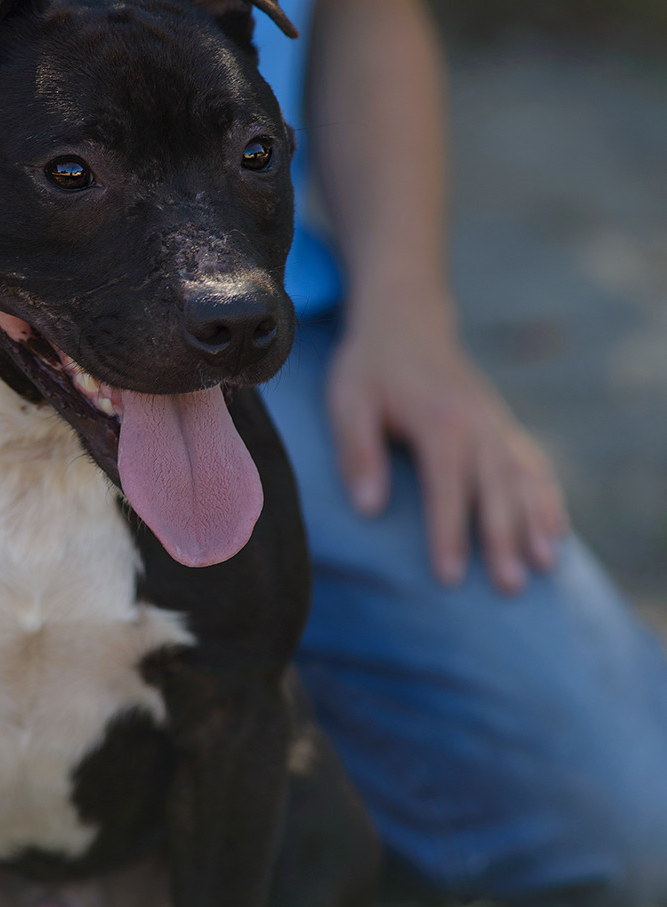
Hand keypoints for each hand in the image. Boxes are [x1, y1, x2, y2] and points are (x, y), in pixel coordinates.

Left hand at [326, 295, 567, 592]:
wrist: (407, 319)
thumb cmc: (371, 366)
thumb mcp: (349, 400)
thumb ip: (358, 451)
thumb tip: (368, 508)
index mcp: (440, 421)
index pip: (447, 487)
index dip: (448, 533)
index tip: (450, 578)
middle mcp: (478, 424)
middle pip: (496, 490)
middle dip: (504, 539)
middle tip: (510, 588)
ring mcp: (496, 425)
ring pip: (523, 480)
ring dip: (536, 523)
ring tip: (547, 567)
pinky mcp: (502, 427)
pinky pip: (533, 465)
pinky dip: (547, 498)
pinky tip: (556, 533)